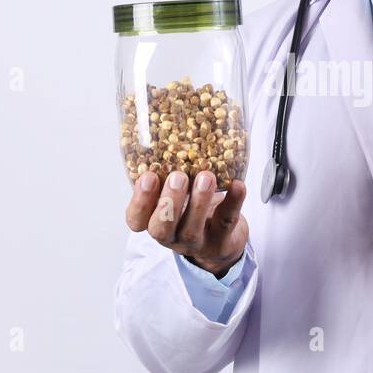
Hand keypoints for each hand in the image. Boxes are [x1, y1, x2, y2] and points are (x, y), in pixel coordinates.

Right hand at [125, 170, 248, 275]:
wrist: (221, 240)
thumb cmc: (191, 210)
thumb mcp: (174, 194)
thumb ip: (167, 174)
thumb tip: (169, 131)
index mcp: (154, 220)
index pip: (136, 220)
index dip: (139, 201)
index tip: (147, 177)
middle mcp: (171, 235)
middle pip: (161, 228)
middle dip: (168, 202)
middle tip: (178, 177)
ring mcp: (196, 241)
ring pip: (192, 228)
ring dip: (198, 201)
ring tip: (206, 177)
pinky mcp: (222, 240)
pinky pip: (226, 221)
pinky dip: (232, 202)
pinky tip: (237, 185)